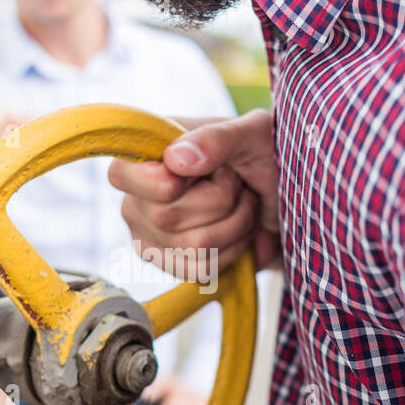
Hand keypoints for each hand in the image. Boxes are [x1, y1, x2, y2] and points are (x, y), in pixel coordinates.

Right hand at [108, 109, 281, 280]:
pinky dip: (235, 251)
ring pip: (193, 247)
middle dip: (223, 200)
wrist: (283, 195)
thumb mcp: (251, 134)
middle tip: (239, 182)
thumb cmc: (263, 155)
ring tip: (245, 204)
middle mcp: (138, 196)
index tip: (209, 170)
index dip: (166, 183)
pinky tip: (240, 231)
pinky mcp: (172, 264)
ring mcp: (150, 235)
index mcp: (146, 154)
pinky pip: (201, 270)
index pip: (121, 176)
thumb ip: (214, 139)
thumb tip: (175, 163)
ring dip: (237, 225)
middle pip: (167, 216)